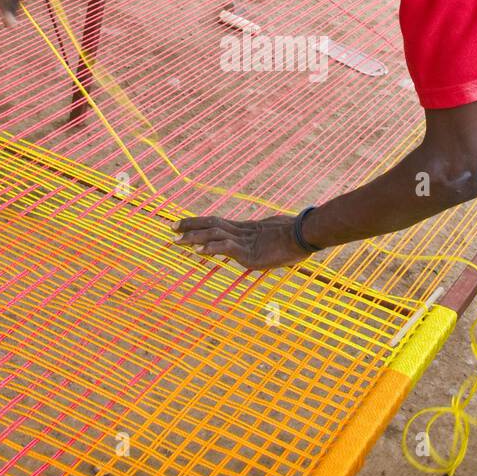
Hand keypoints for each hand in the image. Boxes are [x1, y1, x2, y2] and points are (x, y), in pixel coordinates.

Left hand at [173, 214, 309, 269]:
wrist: (306, 236)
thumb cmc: (296, 239)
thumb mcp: (276, 240)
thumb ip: (266, 243)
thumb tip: (267, 246)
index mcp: (246, 229)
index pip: (216, 223)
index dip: (198, 222)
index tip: (182, 223)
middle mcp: (242, 232)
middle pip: (211, 224)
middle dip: (190, 226)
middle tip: (171, 228)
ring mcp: (245, 242)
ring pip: (214, 234)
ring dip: (194, 237)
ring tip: (177, 241)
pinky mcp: (249, 253)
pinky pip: (226, 248)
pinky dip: (211, 248)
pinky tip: (198, 251)